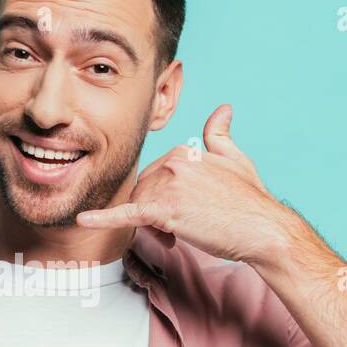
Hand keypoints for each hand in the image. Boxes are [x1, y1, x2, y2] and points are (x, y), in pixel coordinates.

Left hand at [76, 104, 292, 265]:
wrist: (262, 229)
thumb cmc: (250, 200)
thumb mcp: (236, 159)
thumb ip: (220, 135)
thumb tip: (223, 109)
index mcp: (183, 152)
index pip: (154, 177)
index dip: (163, 198)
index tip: (183, 212)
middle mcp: (173, 164)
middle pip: (143, 192)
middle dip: (155, 213)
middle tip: (177, 231)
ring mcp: (168, 186)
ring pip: (140, 208)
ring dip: (152, 227)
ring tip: (175, 238)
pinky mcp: (164, 211)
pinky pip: (127, 214)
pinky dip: (104, 218)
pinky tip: (84, 219)